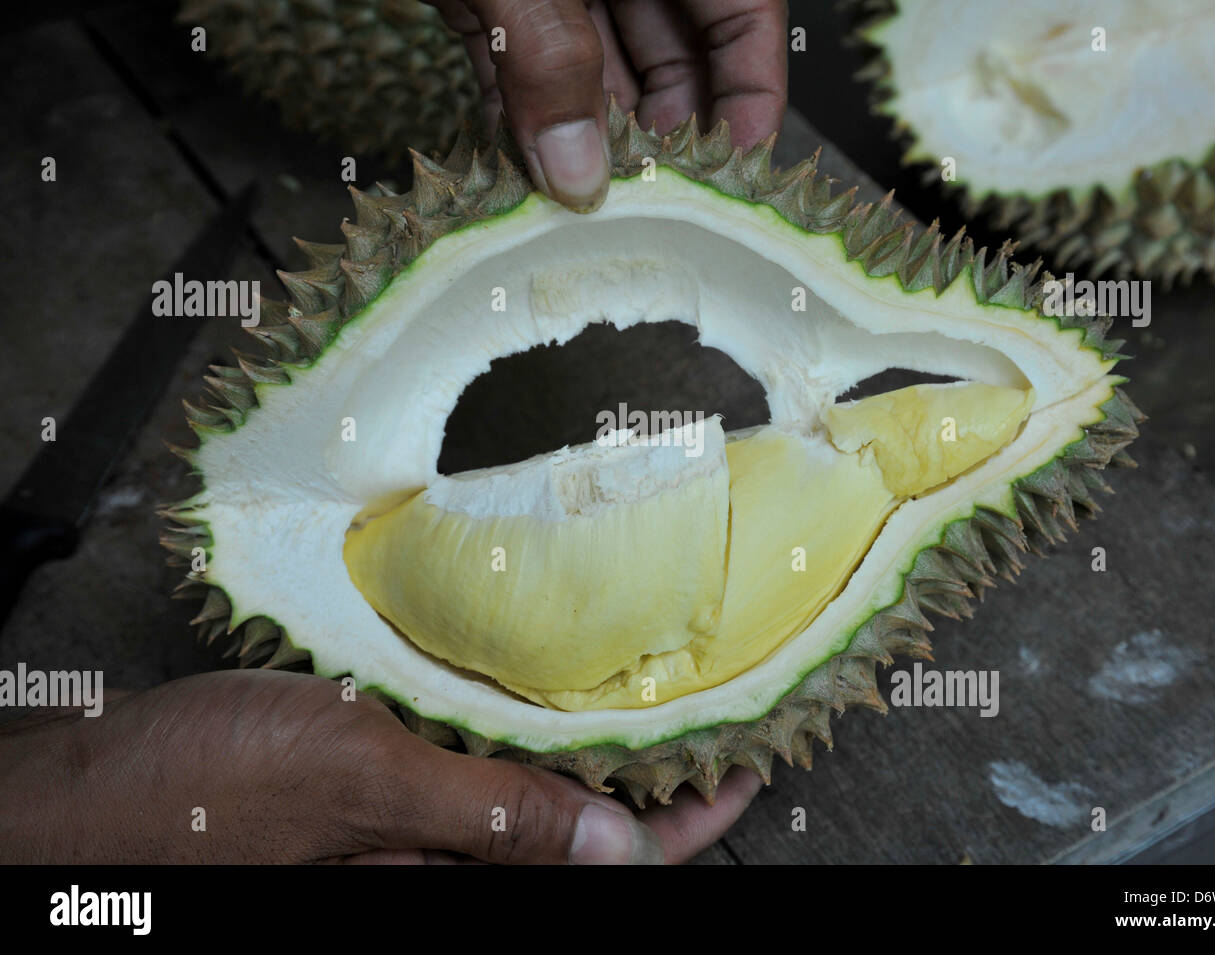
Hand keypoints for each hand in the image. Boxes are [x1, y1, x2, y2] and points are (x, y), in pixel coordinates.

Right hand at [0, 668, 759, 862]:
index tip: (745, 765)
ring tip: (647, 686)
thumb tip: (616, 846)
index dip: (681, 823)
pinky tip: (534, 685)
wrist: (84, 793)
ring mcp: (404, 830)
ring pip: (526, 798)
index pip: (601, 863)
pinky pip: (467, 770)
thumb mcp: (356, 784)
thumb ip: (488, 816)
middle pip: (574, 831)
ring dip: (585, 750)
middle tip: (709, 707)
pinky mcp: (371, 791)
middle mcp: (437, 863)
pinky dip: (512, 731)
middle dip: (646, 780)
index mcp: (447, 880)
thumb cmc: (200, 792)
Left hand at [428, 0, 788, 210]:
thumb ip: (549, 61)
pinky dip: (517, 107)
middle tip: (640, 208)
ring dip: (582, 133)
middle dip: (658, 131)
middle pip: (673, 50)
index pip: (743, 17)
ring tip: (572, 202)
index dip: (751, 97)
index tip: (733, 177)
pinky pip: (522, 55)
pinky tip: (513, 163)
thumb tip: (578, 176)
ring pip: (595, 62)